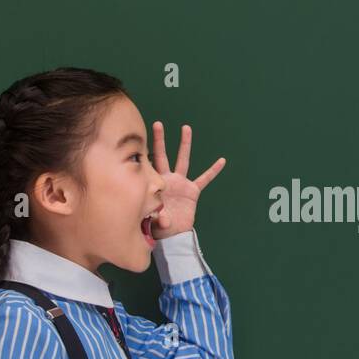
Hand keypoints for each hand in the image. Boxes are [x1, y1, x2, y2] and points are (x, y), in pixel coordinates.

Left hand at [149, 121, 225, 240]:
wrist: (172, 234)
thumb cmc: (158, 227)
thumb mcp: (153, 222)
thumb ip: (158, 218)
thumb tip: (164, 220)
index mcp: (155, 184)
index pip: (148, 167)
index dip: (143, 155)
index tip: (137, 140)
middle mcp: (167, 180)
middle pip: (163, 155)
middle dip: (160, 140)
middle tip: (157, 124)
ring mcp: (180, 183)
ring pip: (183, 160)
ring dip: (185, 144)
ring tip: (186, 128)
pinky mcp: (192, 191)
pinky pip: (204, 179)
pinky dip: (213, 171)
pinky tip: (221, 161)